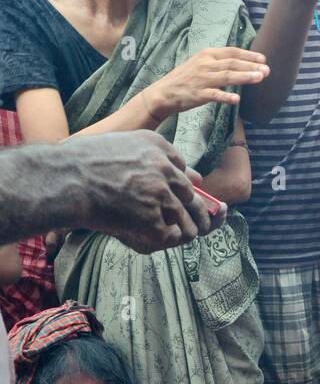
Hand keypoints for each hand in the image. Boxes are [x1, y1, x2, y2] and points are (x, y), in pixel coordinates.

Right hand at [72, 132, 223, 251]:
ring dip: (170, 224)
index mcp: (157, 146)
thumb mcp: (119, 144)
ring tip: (149, 226)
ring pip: (183, 216)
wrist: (66, 180)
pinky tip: (143, 234)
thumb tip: (188, 172)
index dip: (169, 184)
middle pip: (187, 193)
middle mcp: (164, 168)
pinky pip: (171, 235)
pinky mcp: (153, 218)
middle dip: (174, 204)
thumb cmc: (82, 161)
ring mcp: (160, 194)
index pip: (181, 169)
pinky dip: (161, 239)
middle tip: (152, 212)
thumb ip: (149, 156)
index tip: (153, 191)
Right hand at [146, 47, 269, 120]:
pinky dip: (226, 97)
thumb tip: (238, 62)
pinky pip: (214, 95)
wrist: (165, 92)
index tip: (263, 58)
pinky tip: (237, 100)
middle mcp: (206, 64)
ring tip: (259, 78)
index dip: (248, 55)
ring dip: (244, 77)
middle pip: (232, 63)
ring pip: (227, 77)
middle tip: (267, 70)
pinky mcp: (198, 94)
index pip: (231, 52)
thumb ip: (218, 62)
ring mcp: (202, 79)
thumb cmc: (186, 79)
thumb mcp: (200, 63)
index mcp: (207, 55)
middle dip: (251, 66)